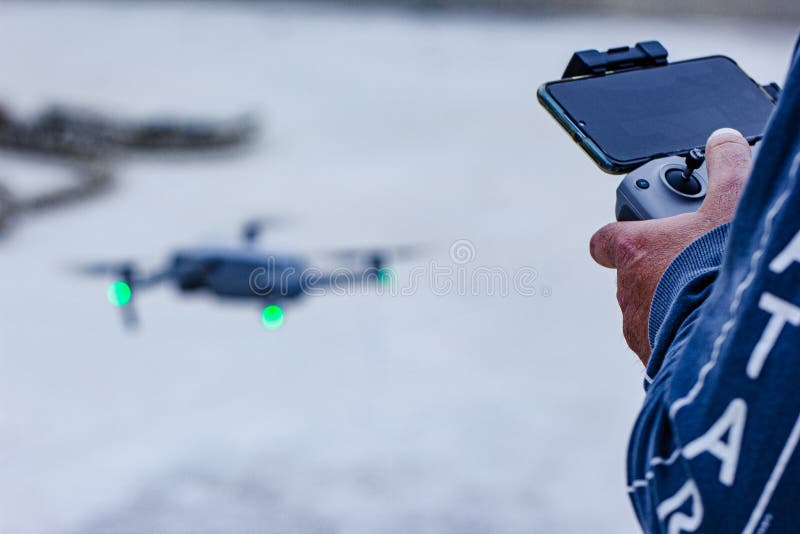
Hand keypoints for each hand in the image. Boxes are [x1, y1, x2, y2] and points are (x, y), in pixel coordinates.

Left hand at [589, 129, 752, 364]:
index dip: (616, 235)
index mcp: (635, 250)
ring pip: (645, 311)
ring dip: (667, 304)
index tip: (629, 234)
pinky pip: (659, 342)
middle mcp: (626, 290)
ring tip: (704, 299)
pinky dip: (676, 335)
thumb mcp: (732, 204)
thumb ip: (728, 167)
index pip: (605, 239)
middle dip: (658, 270)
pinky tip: (703, 330)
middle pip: (632, 275)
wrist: (725, 335)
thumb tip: (724, 140)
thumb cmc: (721, 266)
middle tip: (692, 267)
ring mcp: (636, 327)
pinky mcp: (652, 358)